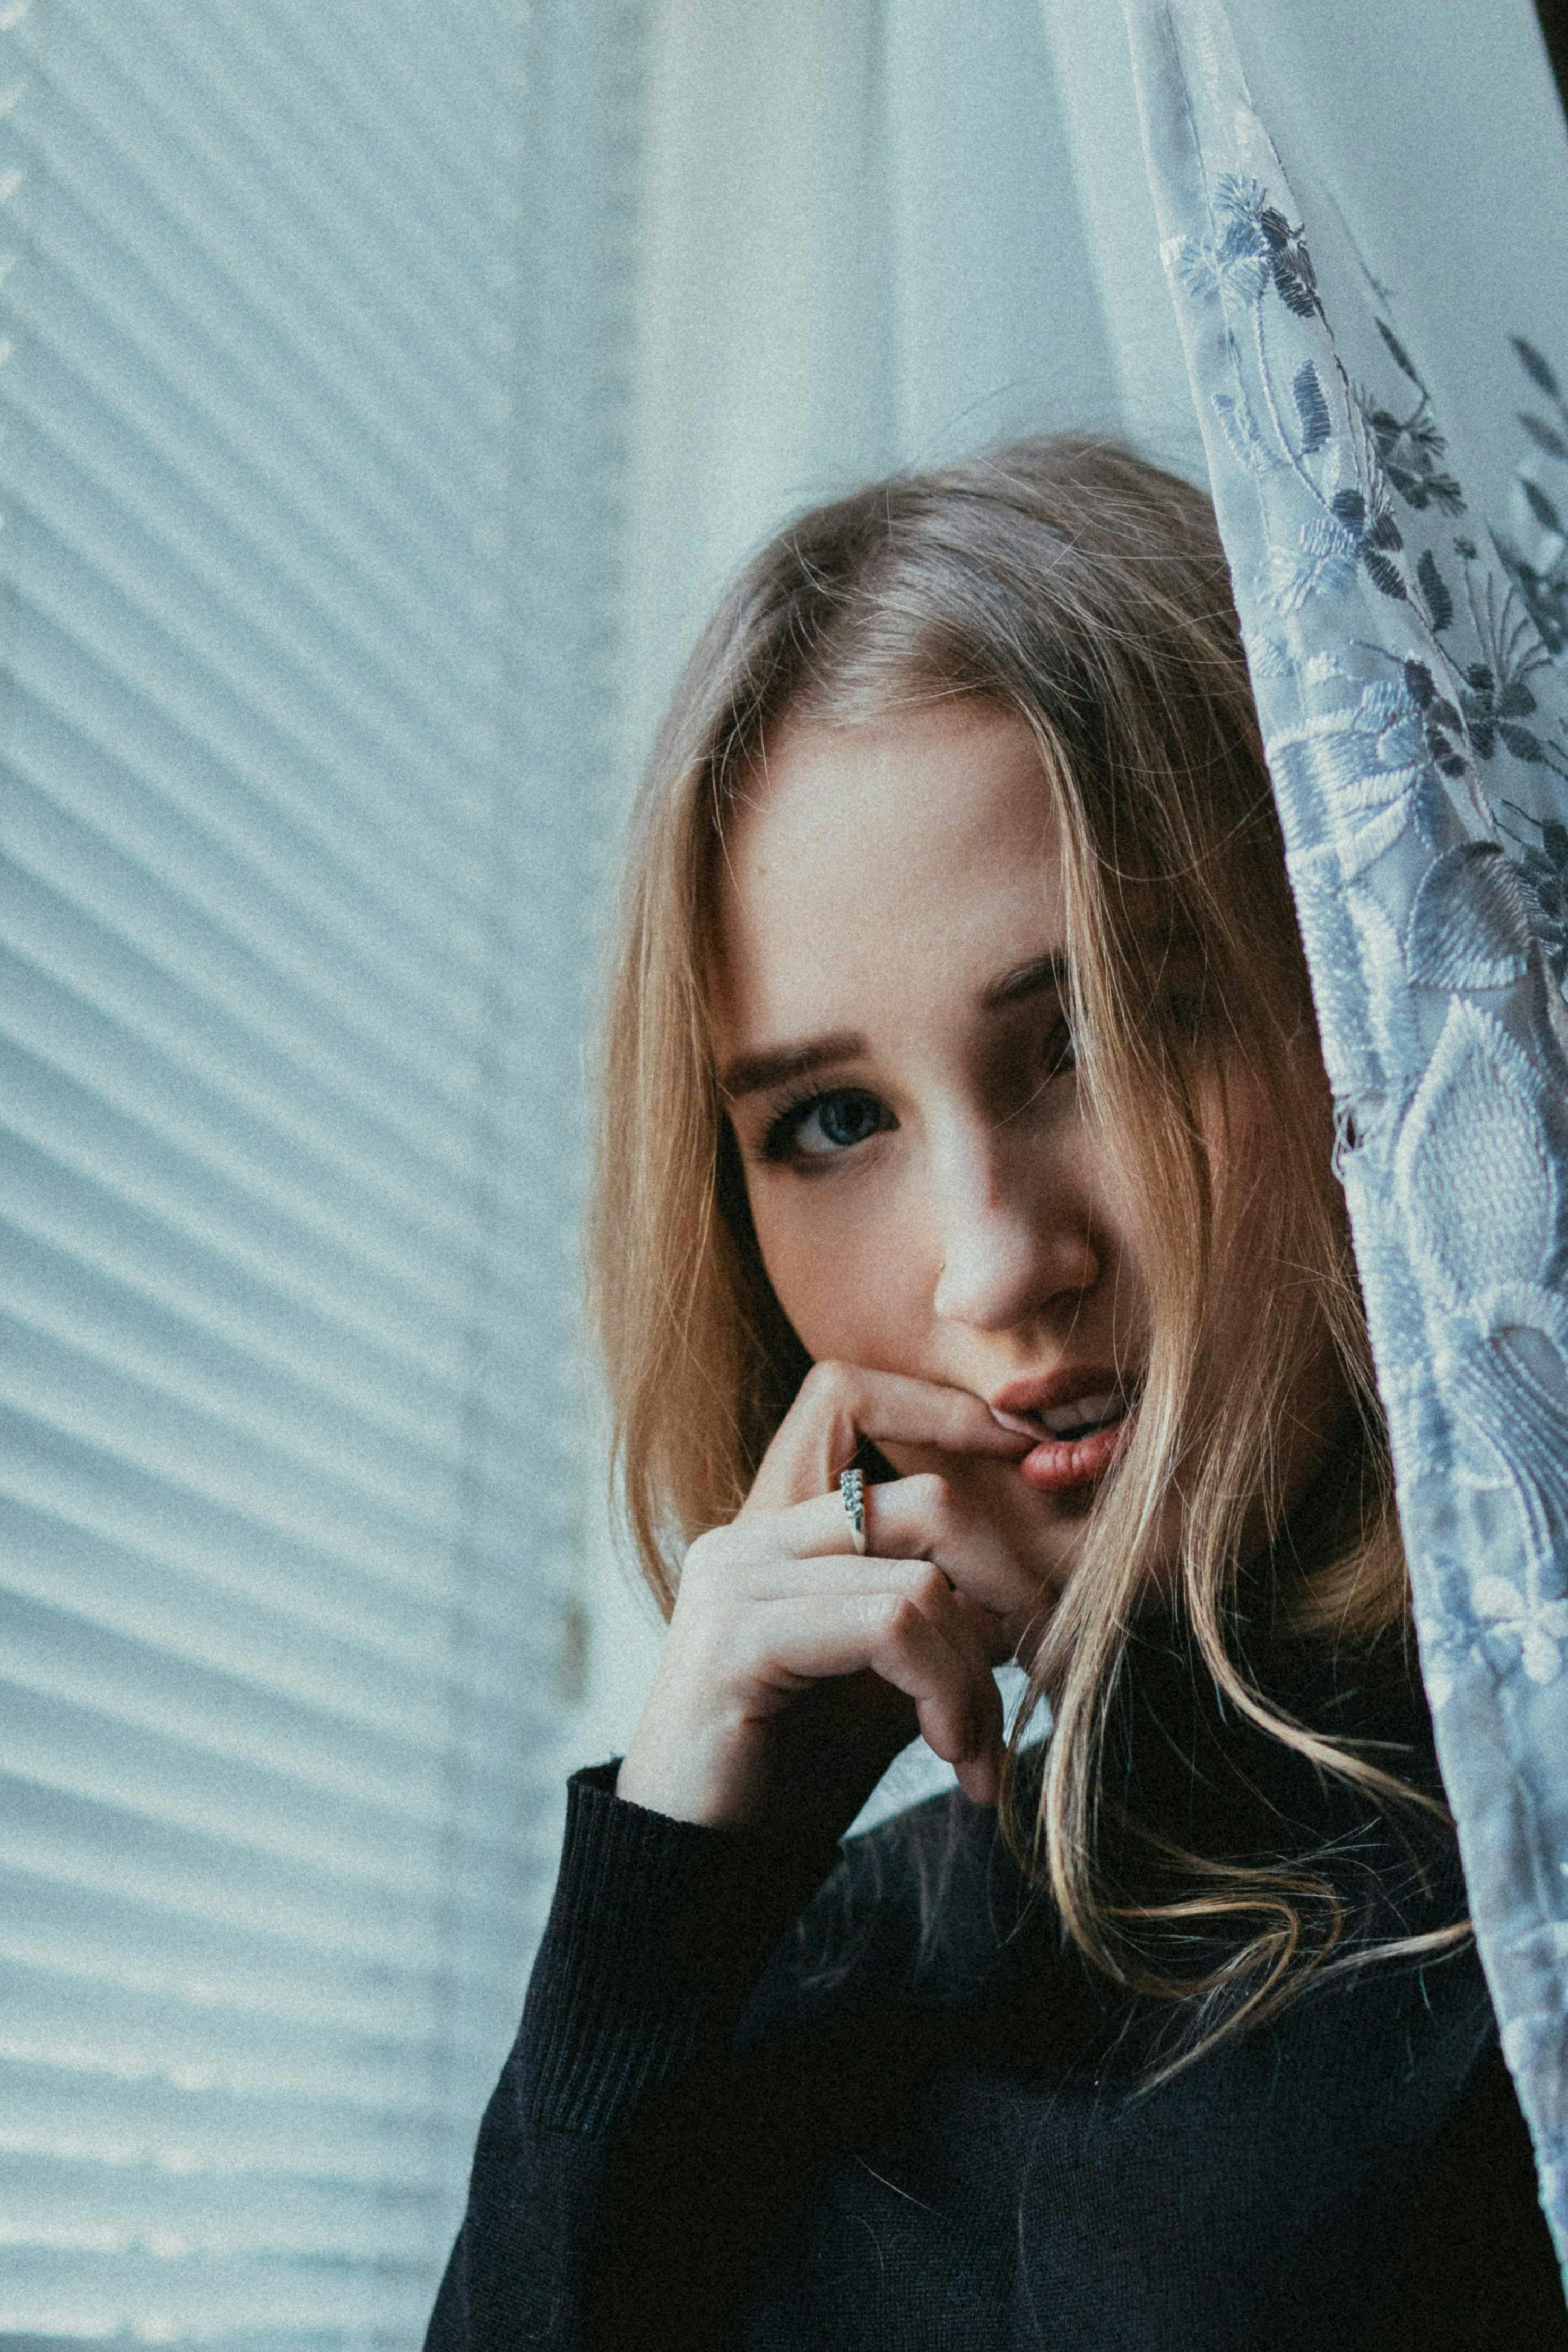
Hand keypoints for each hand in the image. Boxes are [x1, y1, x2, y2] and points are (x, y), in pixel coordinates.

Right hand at [615, 1363, 1037, 1842]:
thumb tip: (1036, 1592)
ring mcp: (734, 1582)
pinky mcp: (738, 1640)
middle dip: (1008, 1586)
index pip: (843, 1392)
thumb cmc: (790, 1777)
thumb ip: (943, 1619)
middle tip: (1037, 1670)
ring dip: (977, 1677)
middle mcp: (746, 1538)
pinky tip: (949, 1753)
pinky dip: (946, 1692)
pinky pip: (889, 1628)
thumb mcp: (887, 1681)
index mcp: (775, 1528)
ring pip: (919, 1576)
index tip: (1023, 1453)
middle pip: (922, 1495)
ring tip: (977, 1752)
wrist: (700, 1875)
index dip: (939, 1408)